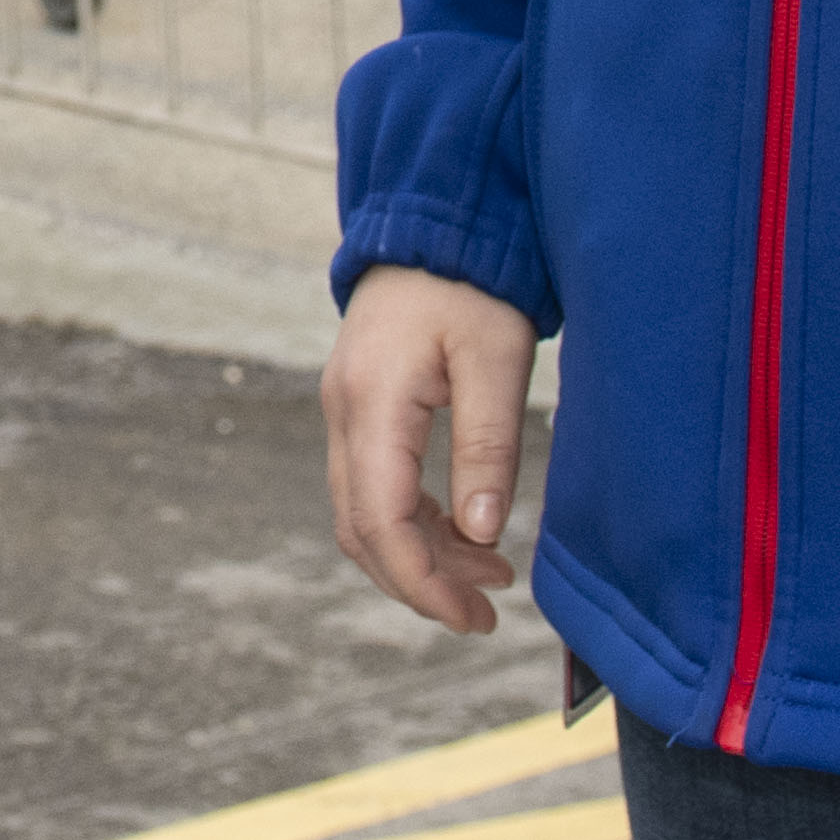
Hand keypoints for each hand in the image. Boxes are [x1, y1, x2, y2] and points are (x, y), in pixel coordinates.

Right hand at [324, 264, 537, 637]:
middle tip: (485, 616)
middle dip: (420, 583)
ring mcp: (345, 411)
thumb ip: (487, 447)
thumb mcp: (496, 362)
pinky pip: (372, 485)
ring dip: (419, 556)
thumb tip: (483, 535)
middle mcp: (344, 413)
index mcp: (373, 403)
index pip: (382, 521)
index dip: (423, 582)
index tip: (474, 618)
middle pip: (362, 529)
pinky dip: (414, 523)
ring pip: (363, 513)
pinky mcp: (359, 408)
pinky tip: (465, 534)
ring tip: (490, 578)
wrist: (434, 222)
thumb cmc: (471, 285)